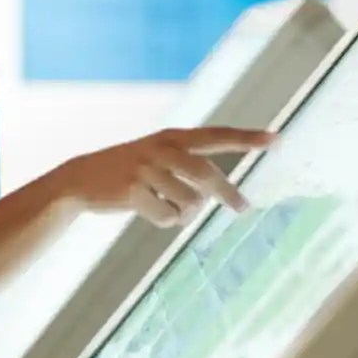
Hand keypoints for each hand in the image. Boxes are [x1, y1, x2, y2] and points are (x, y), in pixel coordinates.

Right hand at [53, 127, 274, 227]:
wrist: (81, 180)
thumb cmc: (126, 170)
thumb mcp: (155, 156)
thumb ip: (186, 165)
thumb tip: (217, 195)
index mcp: (171, 138)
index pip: (216, 136)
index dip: (247, 139)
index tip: (277, 140)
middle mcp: (162, 150)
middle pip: (208, 176)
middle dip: (228, 194)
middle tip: (243, 208)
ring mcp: (147, 170)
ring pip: (189, 203)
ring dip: (184, 213)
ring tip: (167, 208)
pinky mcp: (134, 192)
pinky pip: (168, 217)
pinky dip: (164, 220)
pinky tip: (147, 211)